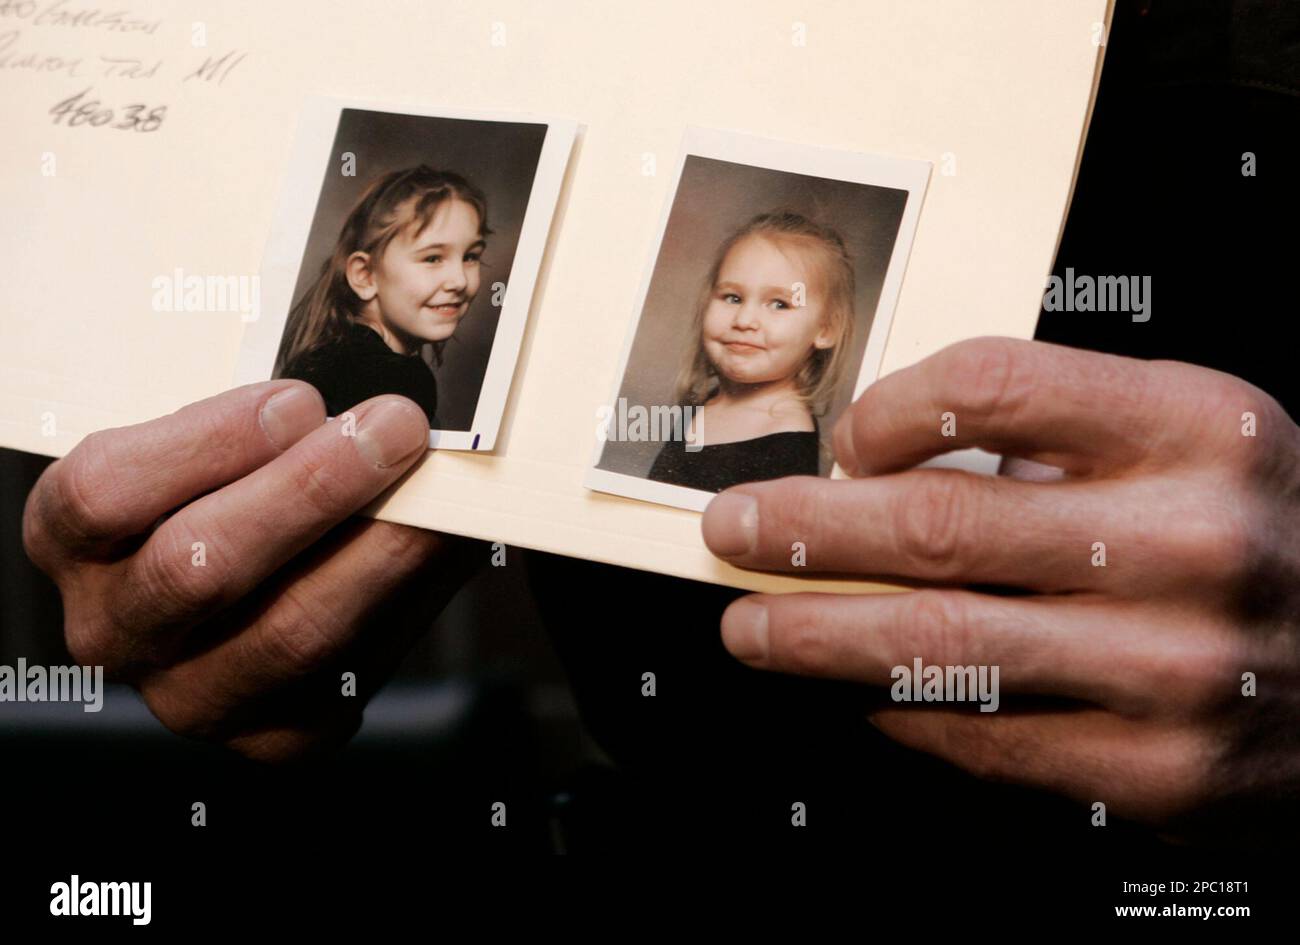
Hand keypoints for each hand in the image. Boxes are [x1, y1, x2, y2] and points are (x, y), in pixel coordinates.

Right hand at [23, 381, 483, 761]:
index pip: (107, 492)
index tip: (301, 401)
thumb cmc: (242, 484)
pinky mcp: (276, 735)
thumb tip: (363, 407)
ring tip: (435, 486)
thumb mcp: (223, 441)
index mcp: (70, 536)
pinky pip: (351, 668)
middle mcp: (115, 629)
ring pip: (289, 629)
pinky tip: (444, 542)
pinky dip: (409, 595)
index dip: (209, 443)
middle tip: (393, 428)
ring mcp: (190, 694)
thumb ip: (268, 424)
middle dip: (312, 488)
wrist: (278, 581)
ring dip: (379, 547)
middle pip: (198, 565)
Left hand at [701, 337, 1299, 842]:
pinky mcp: (1155, 770)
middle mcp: (1185, 542)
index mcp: (1195, 429)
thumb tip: (881, 461)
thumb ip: (1063, 435)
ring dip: (815, 636)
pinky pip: (985, 736)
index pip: (992, 387)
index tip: (841, 439)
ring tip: (753, 627)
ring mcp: (1171, 667)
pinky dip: (899, 710)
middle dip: (804, 530)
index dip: (887, 410)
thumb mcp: (1194, 442)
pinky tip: (856, 690)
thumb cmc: (1260, 534)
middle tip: (734, 530)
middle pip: (936, 523)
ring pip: (938, 643)